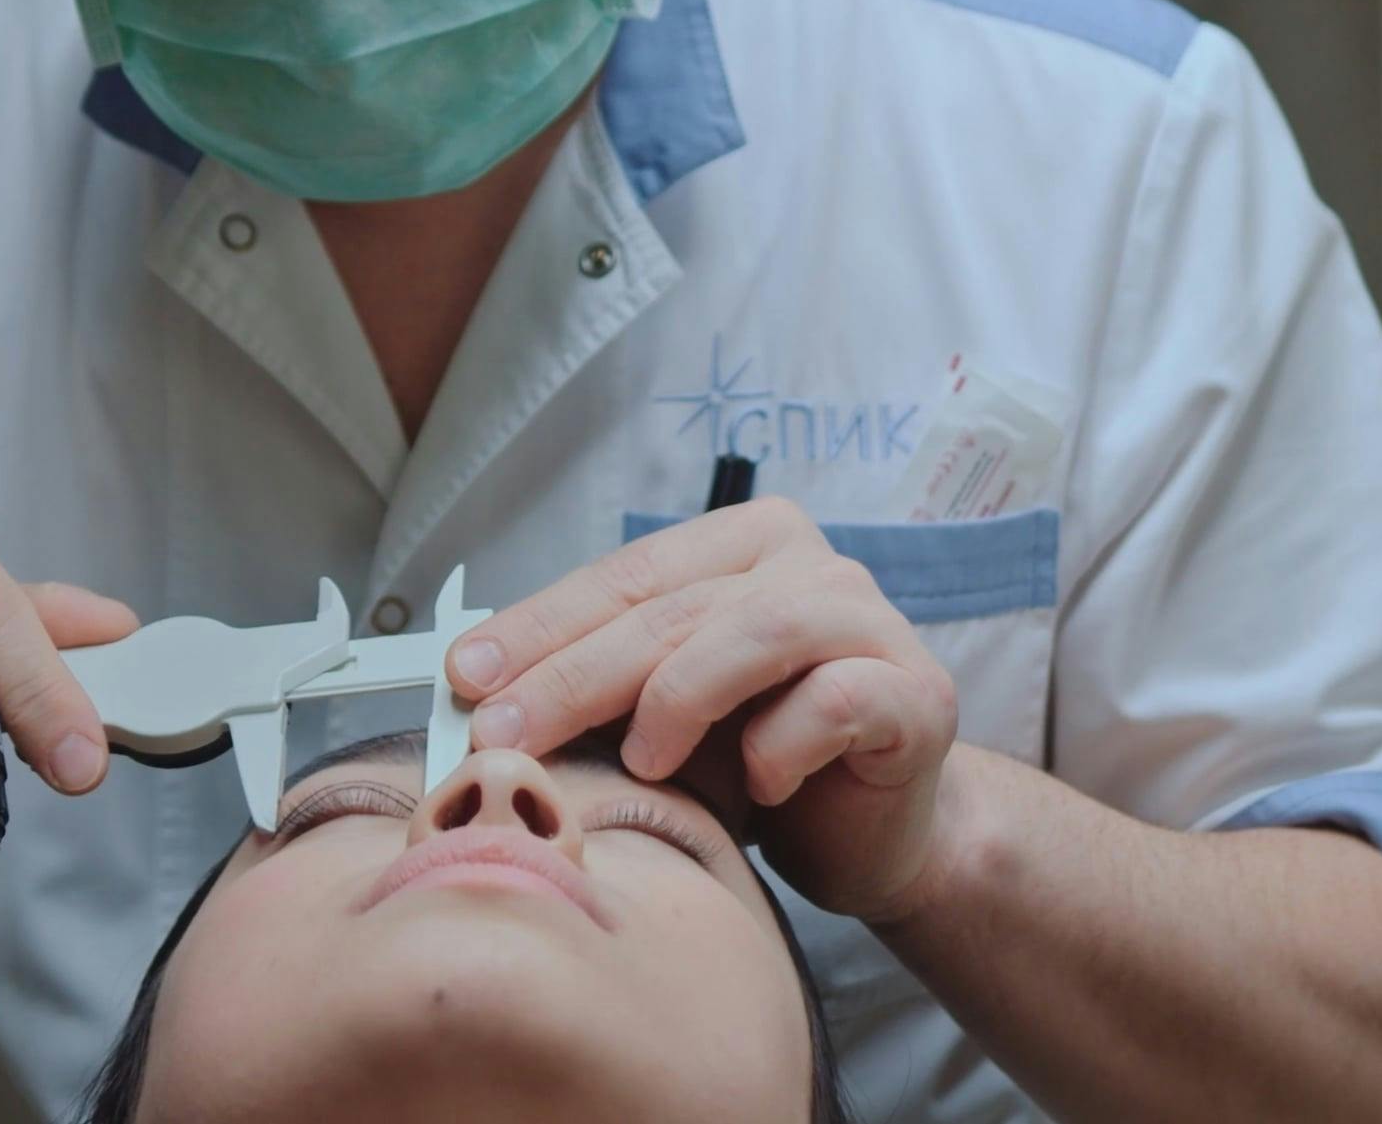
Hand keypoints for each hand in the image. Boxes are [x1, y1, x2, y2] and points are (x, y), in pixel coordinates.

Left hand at [444, 498, 960, 920]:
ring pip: (752, 633)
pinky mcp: (916, 693)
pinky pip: (833, 701)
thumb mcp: (665, 714)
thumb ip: (601, 683)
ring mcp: (870, 622)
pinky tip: (756, 787)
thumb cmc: (759, 762)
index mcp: (744, 544)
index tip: (465, 674)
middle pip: (672, 608)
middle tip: (503, 733)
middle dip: (574, 673)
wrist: (876, 836)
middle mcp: (811, 564)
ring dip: (677, 698)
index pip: (624, 575)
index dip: (540, 624)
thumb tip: (476, 687)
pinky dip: (778, 746)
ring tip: (638, 761)